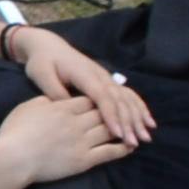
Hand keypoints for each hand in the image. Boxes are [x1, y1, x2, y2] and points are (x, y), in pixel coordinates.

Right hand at [0, 86, 143, 186]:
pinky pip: (109, 152)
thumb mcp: (28, 108)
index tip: (103, 101)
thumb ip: (45, 101)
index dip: (97, 99)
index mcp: (63, 108)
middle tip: (125, 113)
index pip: (88, 99)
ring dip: (123, 128)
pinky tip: (130, 146)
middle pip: (102, 112)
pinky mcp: (84, 161)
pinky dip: (122, 148)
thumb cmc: (14, 133)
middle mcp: (77, 122)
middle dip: (114, 112)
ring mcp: (82, 142)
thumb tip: (55, 98)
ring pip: (110, 130)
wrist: (12, 159)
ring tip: (132, 128)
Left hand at [10, 28, 155, 148]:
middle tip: (135, 142)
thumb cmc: (43, 62)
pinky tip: (147, 121)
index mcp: (85, 74)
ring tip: (146, 136)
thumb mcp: (41, 74)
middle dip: (129, 121)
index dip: (112, 115)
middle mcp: (100, 76)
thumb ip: (54, 91)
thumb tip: (68, 108)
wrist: (48, 46)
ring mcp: (106, 78)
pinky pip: (127, 94)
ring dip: (138, 117)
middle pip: (119, 100)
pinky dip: (138, 107)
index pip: (103, 96)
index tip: (118, 134)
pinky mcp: (107, 81)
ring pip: (127, 98)